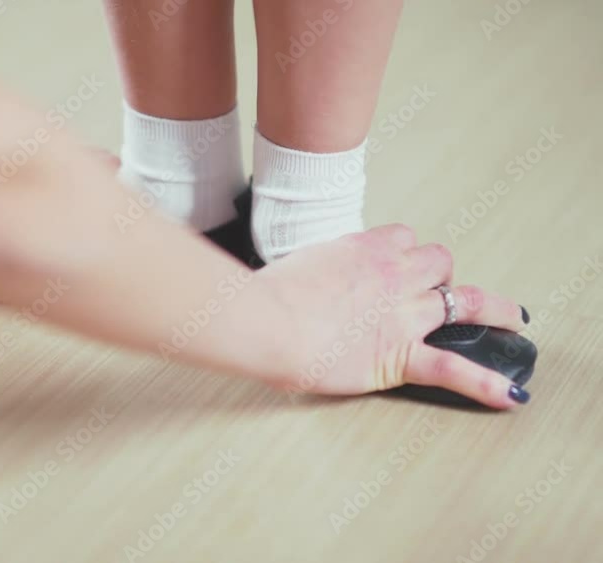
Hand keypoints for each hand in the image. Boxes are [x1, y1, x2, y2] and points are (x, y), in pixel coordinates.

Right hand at [259, 224, 528, 408]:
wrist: (266, 321)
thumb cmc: (268, 296)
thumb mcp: (293, 265)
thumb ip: (313, 271)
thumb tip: (305, 281)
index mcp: (363, 250)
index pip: (401, 238)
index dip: (403, 252)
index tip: (397, 262)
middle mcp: (392, 276)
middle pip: (437, 261)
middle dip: (439, 275)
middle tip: (436, 291)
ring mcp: (402, 314)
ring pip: (462, 299)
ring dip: (487, 308)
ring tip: (508, 317)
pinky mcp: (399, 354)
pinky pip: (452, 368)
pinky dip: (484, 383)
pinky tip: (507, 394)